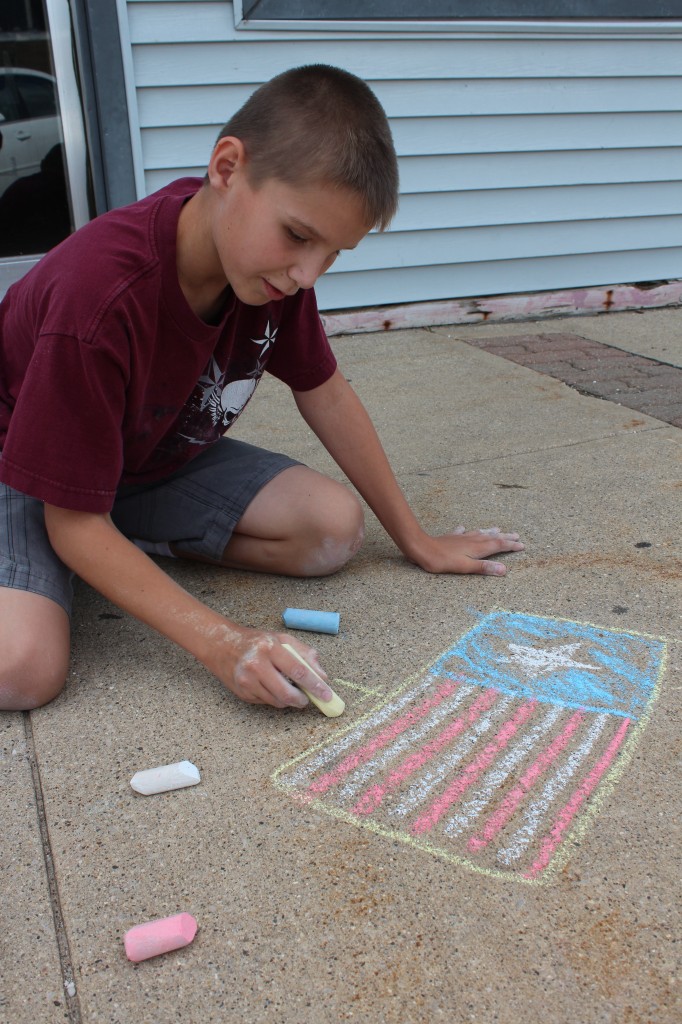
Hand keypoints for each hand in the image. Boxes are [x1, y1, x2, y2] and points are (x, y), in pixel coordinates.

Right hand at [206, 626, 332, 707]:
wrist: (221, 645)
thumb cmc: (256, 641)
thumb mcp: (282, 639)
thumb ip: (305, 654)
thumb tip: (322, 676)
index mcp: (270, 648)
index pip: (298, 671)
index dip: (316, 685)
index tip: (327, 695)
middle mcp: (257, 665)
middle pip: (287, 693)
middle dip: (302, 700)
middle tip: (308, 699)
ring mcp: (247, 681)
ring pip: (277, 701)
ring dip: (289, 700)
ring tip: (290, 690)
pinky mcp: (242, 693)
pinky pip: (266, 702)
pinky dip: (275, 698)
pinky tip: (272, 687)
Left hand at [408, 525, 524, 575]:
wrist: (422, 548)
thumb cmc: (443, 560)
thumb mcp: (465, 567)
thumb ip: (484, 567)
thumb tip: (504, 569)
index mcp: (477, 548)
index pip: (498, 546)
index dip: (511, 546)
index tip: (522, 545)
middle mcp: (472, 540)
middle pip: (492, 538)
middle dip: (505, 537)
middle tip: (517, 535)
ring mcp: (461, 538)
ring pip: (480, 533)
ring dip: (490, 532)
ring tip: (498, 529)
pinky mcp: (451, 538)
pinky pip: (463, 533)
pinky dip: (467, 531)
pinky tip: (465, 529)